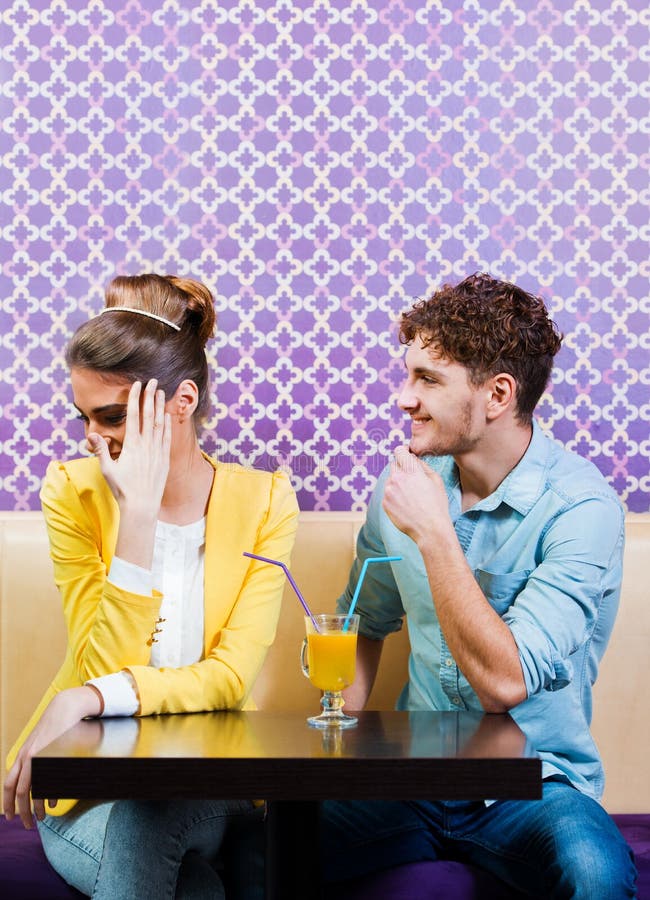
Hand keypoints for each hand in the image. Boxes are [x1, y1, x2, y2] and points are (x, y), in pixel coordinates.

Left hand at [3, 687, 100, 827]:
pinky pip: (48, 781)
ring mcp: (39, 756)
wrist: (65, 709)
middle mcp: (26, 758)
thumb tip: (36, 785)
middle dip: (22, 812)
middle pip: (19, 792)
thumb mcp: (39, 746)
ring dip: (36, 808)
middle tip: (27, 825)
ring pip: (32, 790)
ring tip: (41, 818)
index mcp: (21, 757)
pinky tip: (52, 804)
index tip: (10, 817)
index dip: (7, 803)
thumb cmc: (53, 729)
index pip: (8, 785)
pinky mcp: (52, 755)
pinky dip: (49, 795)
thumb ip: (34, 763)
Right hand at [88, 379, 170, 519]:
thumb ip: (101, 450)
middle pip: (149, 415)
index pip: (133, 416)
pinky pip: (167, 437)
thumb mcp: (107, 469)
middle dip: (150, 396)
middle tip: (152, 381)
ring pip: (160, 423)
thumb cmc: (122, 489)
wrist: (141, 505)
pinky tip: (167, 414)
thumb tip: (92, 434)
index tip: (136, 385)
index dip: (134, 399)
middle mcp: (146, 445)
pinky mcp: (164, 459)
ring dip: (160, 406)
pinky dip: (168, 424)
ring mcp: (157, 451)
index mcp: (131, 445)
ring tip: (161, 392)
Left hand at [382, 446, 450, 544]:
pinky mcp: (384, 503)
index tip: (406, 455)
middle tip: (412, 480)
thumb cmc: (437, 505)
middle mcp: (397, 478)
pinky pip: (388, 493)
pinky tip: (406, 504)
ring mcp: (388, 491)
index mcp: (411, 470)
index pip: (399, 451)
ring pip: (390, 479)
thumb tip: (413, 459)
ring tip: (411, 496)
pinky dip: (394, 495)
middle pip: (394, 464)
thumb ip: (422, 465)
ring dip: (398, 483)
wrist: (430, 529)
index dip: (403, 452)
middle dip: (402, 468)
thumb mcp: (436, 480)